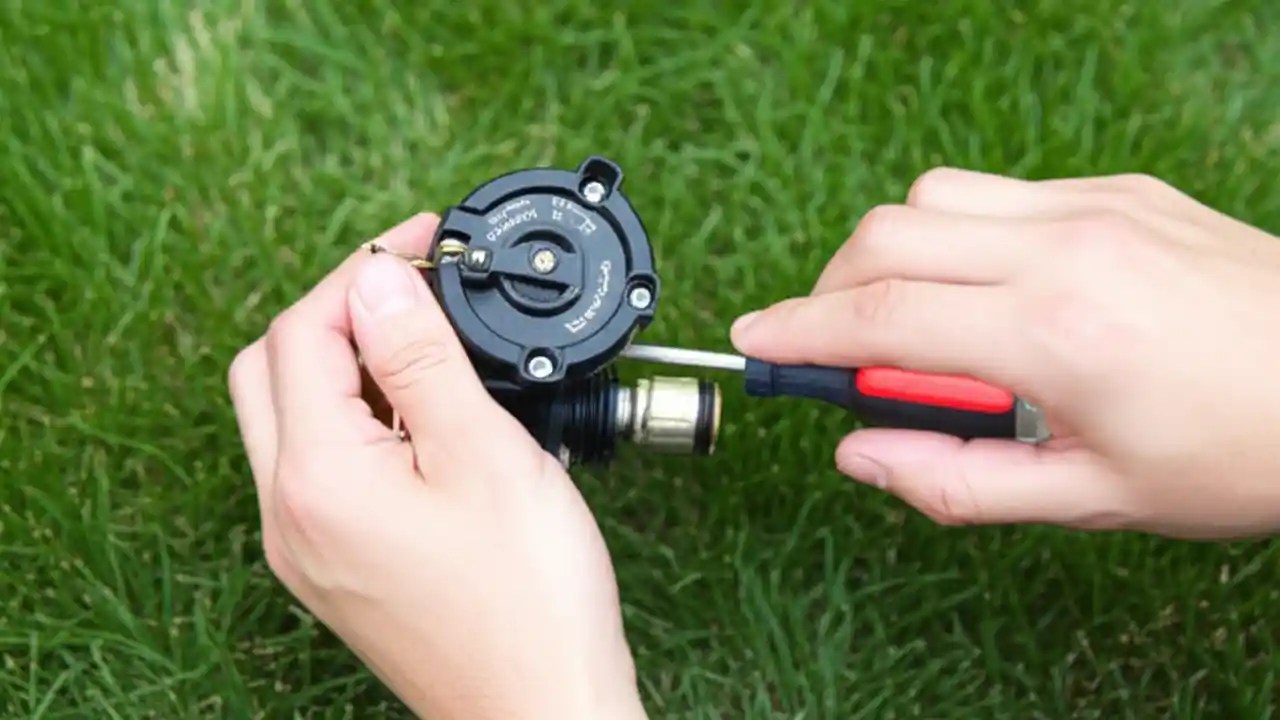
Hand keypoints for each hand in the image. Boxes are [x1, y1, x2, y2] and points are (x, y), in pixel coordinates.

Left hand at [227, 214, 646, 718]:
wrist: (543, 705)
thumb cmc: (530, 598)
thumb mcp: (484, 454)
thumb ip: (422, 359)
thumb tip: (377, 281)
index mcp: (317, 479)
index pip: (305, 333)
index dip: (364, 271)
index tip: (425, 244)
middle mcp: (289, 516)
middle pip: (273, 369)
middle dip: (339, 312)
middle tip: (416, 290)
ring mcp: (306, 547)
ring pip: (293, 419)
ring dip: (347, 365)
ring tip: (432, 350)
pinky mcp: (335, 567)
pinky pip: (321, 467)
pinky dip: (360, 421)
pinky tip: (426, 420)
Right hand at [731, 169, 1279, 538]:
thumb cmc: (1240, 451)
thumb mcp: (1090, 500)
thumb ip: (956, 482)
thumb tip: (859, 455)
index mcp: (1056, 333)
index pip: (880, 317)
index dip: (799, 330)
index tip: (754, 339)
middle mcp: (1066, 247)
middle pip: (886, 235)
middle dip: (832, 290)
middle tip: (840, 355)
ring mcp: (1095, 205)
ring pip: (933, 196)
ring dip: (893, 254)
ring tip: (920, 324)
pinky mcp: (1118, 189)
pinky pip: (997, 193)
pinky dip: (958, 236)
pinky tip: (991, 294)